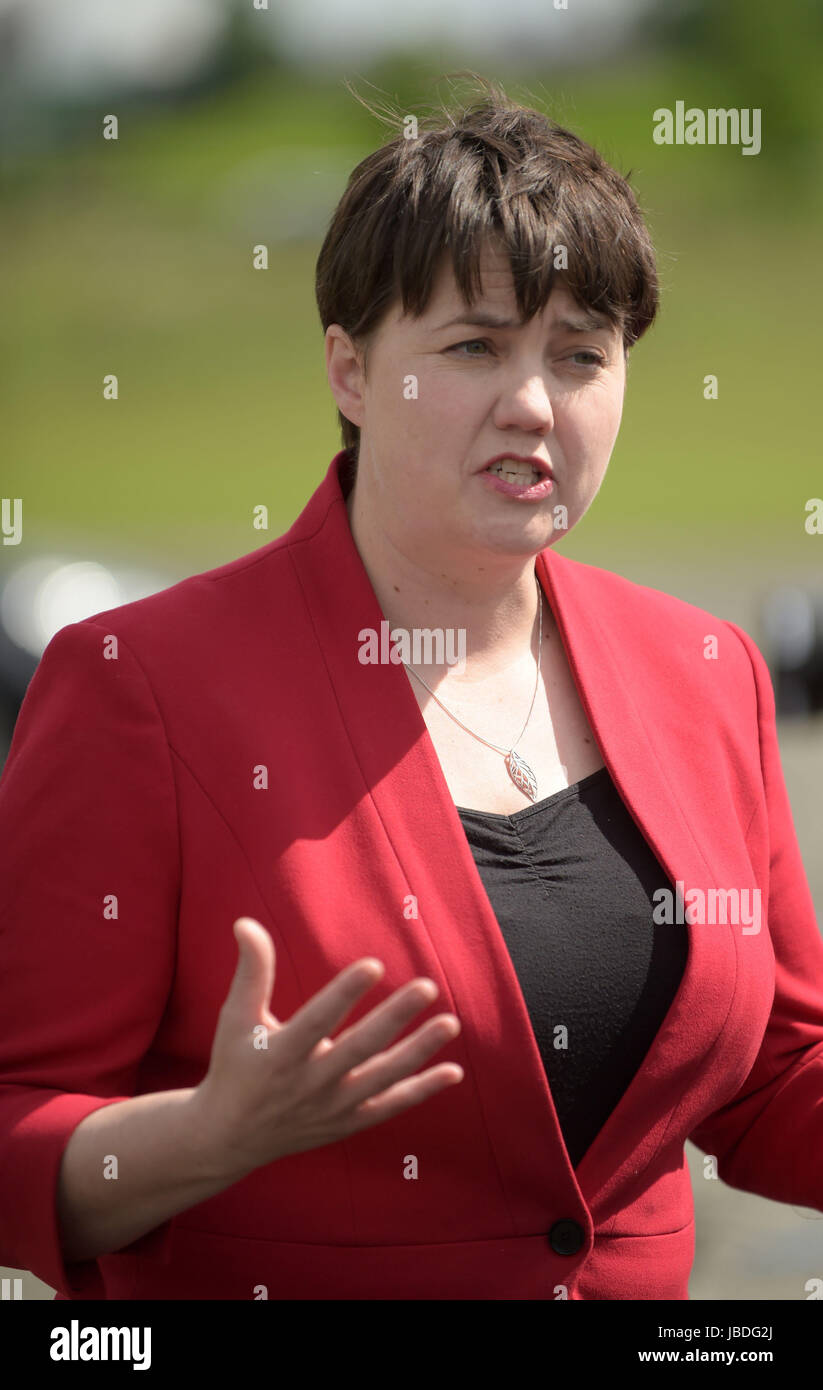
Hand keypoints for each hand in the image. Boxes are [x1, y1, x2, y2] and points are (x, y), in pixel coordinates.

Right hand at [192, 916, 462, 1179]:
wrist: (229, 1138)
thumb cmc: (235, 1066)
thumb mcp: (234, 1019)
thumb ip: (251, 971)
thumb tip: (246, 923)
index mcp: (281, 1054)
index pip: (317, 1020)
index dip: (344, 993)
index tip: (373, 965)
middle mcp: (310, 1083)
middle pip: (360, 1048)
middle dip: (394, 1018)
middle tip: (427, 986)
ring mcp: (332, 1107)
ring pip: (383, 1078)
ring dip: (419, 1052)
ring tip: (451, 1022)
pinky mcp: (347, 1123)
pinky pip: (390, 1106)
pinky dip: (421, 1091)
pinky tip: (453, 1072)